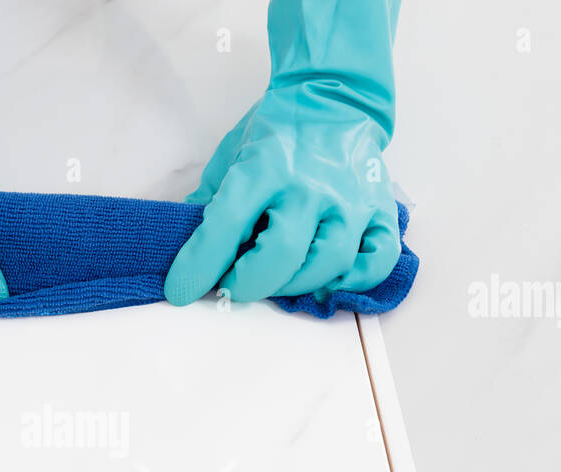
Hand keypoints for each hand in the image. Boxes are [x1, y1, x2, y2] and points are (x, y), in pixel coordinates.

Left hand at [164, 87, 400, 306]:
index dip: (200, 266)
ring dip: (297, 285)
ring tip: (277, 281)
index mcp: (265, 168)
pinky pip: (379, 257)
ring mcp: (351, 199)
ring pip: (331, 262)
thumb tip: (186, 246)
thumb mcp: (232, 154)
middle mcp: (311, 185)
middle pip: (282, 253)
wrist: (335, 92)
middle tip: (233, 287)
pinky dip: (356, 280)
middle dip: (249, 284)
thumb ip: (211, 200)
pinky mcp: (379, 208)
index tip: (181, 290)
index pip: (227, 225)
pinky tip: (330, 281)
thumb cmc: (278, 130)